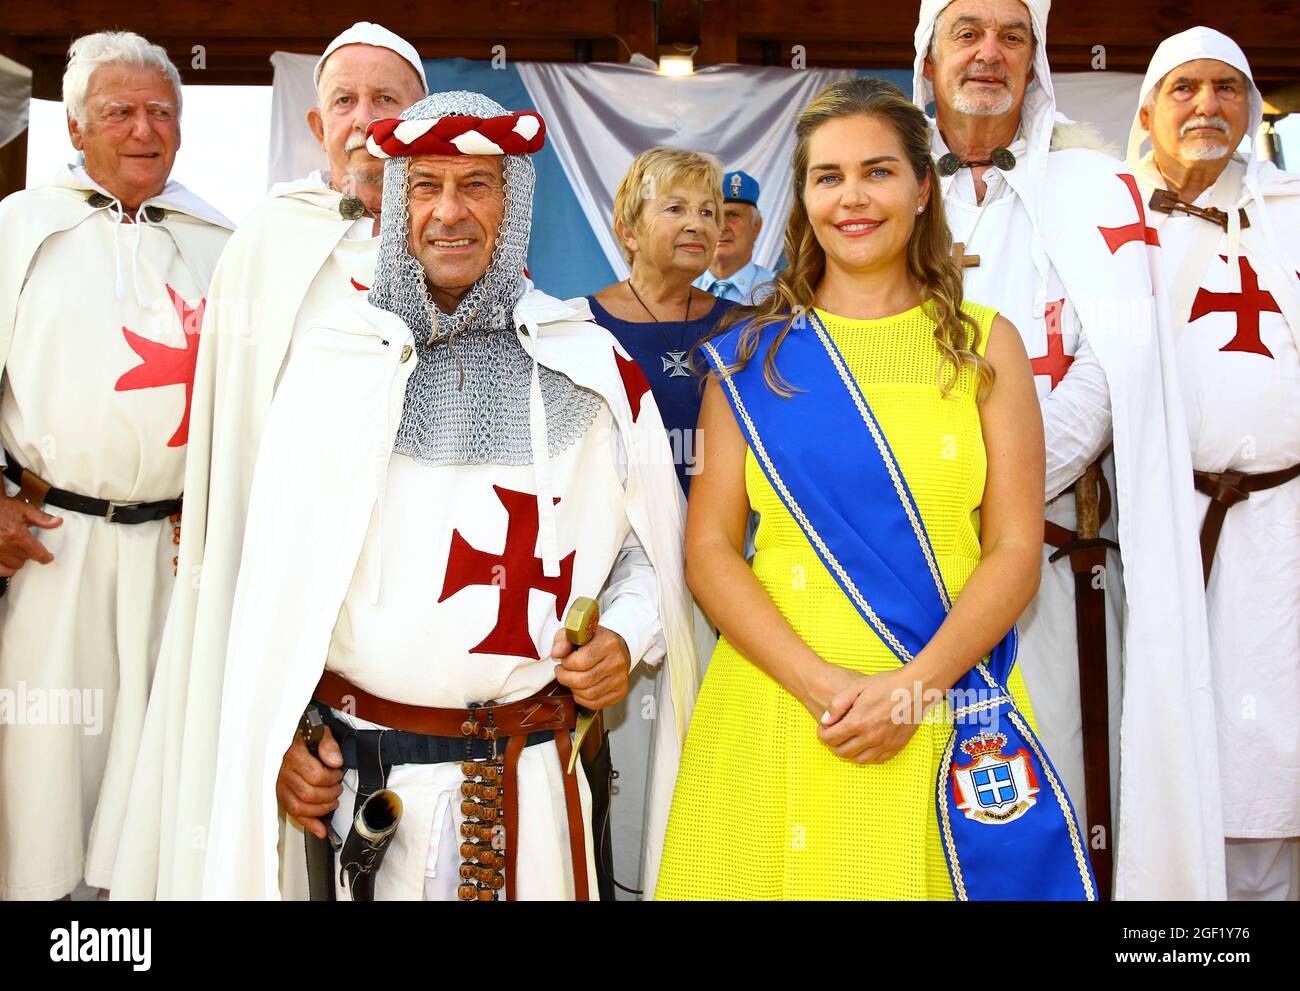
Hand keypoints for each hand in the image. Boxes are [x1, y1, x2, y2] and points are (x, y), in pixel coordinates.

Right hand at [0, 492, 60, 576]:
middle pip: (25, 559)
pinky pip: (0, 570)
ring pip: (14, 565)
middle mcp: (5, 545)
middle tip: (26, 545)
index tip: (48, 557)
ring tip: (16, 549)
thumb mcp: (25, 510)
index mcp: (17, 535)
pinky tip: (8, 562)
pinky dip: (6, 568)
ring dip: (17, 559)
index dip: (46, 557)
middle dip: (29, 553)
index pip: (37, 554)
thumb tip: (57, 522)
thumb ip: (42, 518)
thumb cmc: (3, 508)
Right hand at [276, 725, 343, 839]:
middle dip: (329, 794)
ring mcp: (280, 785)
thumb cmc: (306, 736)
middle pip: (308, 794)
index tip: (338, 774)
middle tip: (337, 788)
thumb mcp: (319, 732)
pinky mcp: (281, 795)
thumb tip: (335, 761)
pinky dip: (308, 824)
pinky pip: (292, 814)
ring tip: (332, 802)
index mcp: (293, 755)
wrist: (291, 738)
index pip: (315, 776)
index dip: (332, 778)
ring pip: (300, 807)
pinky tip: (320, 829)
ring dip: (321, 809)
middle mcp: (284, 772)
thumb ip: (328, 744)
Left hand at [551, 626, 630, 709]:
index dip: (566, 664)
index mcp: (608, 643)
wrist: (617, 647)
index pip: (580, 662)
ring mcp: (620, 678)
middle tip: (562, 672)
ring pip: (589, 695)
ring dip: (573, 689)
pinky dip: (582, 699)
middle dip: (566, 678)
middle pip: (583, 681)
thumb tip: (556, 653)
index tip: (564, 661)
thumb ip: (563, 639)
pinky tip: (580, 688)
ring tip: (571, 679)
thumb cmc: (595, 640)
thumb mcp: (577, 632)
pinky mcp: (620, 691)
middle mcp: (617, 661)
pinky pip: (595, 704)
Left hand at [816, 666, 922, 764]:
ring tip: (849, 740)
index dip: (822, 734)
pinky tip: (866, 743)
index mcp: (858, 722)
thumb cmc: (885, 684)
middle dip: (834, 744)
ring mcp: (885, 744)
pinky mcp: (897, 747)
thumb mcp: (856, 687)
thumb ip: (837, 705)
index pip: (830, 739)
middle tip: (834, 734)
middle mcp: (871, 737)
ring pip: (859, 760)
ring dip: (850, 752)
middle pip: (842, 752)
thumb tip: (825, 721)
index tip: (823, 729)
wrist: (916, 688)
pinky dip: (867, 755)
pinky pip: (877, 760)